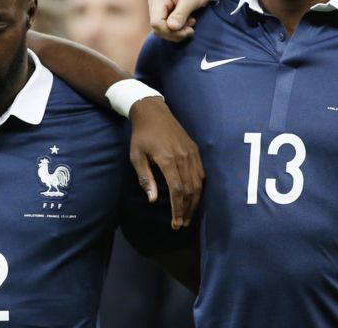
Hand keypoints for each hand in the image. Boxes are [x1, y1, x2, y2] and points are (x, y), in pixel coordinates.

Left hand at [128, 98, 203, 228]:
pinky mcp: (195, 150)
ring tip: (187, 215)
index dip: (178, 209)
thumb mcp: (136, 156)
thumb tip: (153, 200)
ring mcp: (192, 153)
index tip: (175, 223)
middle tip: (181, 224)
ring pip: (198, 184)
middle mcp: (184, 157)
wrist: (153, 112)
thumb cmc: (141, 135)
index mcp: (168, 159)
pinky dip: (199, 188)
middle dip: (187, 210)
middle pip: (190, 190)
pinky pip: (201, 173)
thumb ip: (145, 178)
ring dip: (194, 202)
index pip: (177, 190)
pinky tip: (193, 198)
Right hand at [148, 0, 217, 41]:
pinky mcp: (165, 10)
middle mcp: (154, 3)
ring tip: (192, 23)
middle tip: (192, 28)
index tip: (190, 30)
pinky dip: (178, 28)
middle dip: (176, 33)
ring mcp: (158, 7)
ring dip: (178, 31)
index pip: (156, 23)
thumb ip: (181, 13)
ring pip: (162, 29)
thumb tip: (171, 27)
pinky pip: (167, 25)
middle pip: (158, 28)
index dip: (171, 32)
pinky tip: (189, 21)